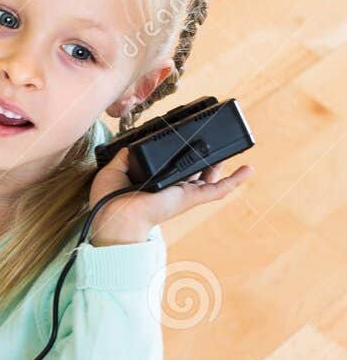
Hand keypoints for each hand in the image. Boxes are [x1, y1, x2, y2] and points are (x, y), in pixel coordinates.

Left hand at [87, 146, 252, 244]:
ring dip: (218, 164)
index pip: (173, 168)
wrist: (115, 218)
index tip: (186, 142)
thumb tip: (132, 146)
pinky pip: (218, 190)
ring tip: (226, 148)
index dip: (180, 156)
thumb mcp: (114, 170)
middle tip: (209, 141)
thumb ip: (125, 157)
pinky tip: (248, 170)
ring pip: (209, 178)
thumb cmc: (109, 201)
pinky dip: (235, 181)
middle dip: (203, 158)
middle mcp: (172, 188)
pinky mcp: (192, 197)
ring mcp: (184, 193)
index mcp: (155, 182)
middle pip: (195, 171)